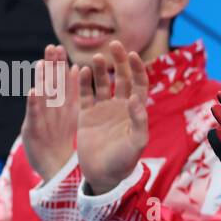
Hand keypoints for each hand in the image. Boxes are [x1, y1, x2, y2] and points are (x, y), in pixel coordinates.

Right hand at [21, 44, 79, 181]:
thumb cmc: (62, 141)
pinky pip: (35, 115)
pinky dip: (34, 104)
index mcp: (60, 104)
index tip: (60, 48)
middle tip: (52, 48)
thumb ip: (72, 92)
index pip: (60, 80)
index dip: (59, 65)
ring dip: (41, 80)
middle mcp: (49, 108)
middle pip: (50, 83)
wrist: (54, 168)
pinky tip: (34, 92)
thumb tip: (77, 68)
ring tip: (41, 64)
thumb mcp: (70, 114)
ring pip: (42, 96)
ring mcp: (40, 117)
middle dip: (50, 66)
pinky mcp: (33, 129)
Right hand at [75, 41, 149, 194]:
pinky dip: (83, 82)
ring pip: (103, 83)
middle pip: (122, 78)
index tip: (132, 54)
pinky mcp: (86, 115)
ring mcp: (103, 109)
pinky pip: (85, 94)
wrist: (102, 176)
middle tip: (115, 44)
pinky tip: (81, 70)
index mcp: (135, 111)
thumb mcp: (135, 143)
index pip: (139, 84)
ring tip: (97, 57)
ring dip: (101, 69)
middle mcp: (120, 107)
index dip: (137, 69)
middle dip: (120, 61)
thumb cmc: (123, 162)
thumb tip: (134, 98)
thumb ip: (138, 121)